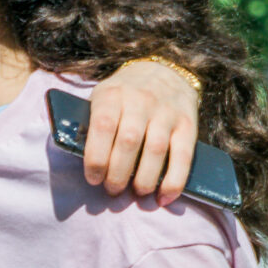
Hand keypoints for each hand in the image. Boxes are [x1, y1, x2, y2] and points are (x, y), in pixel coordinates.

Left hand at [88, 58, 203, 202]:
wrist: (164, 69)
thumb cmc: (123, 95)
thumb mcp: (101, 98)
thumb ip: (92, 124)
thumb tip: (80, 159)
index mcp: (112, 95)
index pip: (103, 127)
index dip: (96, 158)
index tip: (93, 179)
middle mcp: (140, 101)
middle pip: (129, 142)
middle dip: (118, 174)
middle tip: (113, 190)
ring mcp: (166, 112)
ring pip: (155, 150)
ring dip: (144, 179)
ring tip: (137, 193)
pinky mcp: (188, 123)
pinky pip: (183, 156)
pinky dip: (174, 180)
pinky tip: (164, 197)